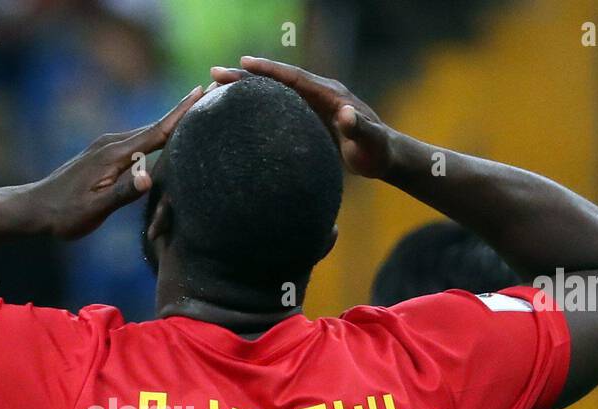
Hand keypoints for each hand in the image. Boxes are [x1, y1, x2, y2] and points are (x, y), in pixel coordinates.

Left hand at [31, 86, 203, 239]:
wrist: (35, 208)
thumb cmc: (65, 214)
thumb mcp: (95, 208)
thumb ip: (123, 192)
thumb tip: (150, 176)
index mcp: (114, 155)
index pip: (156, 132)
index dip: (181, 114)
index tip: (203, 92)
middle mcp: (112, 144)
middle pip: (156, 126)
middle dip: (184, 111)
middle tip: (212, 93)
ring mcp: (108, 147)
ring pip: (148, 133)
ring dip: (172, 123)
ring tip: (199, 111)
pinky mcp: (105, 155)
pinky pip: (138, 142)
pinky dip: (157, 136)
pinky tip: (167, 137)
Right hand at [210, 57, 395, 178]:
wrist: (382, 155)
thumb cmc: (376, 151)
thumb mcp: (370, 141)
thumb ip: (360, 128)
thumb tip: (345, 114)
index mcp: (330, 94)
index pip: (294, 78)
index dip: (269, 70)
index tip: (244, 64)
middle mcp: (318, 93)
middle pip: (278, 79)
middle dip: (247, 75)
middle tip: (215, 73)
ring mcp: (312, 103)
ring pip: (275, 90)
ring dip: (247, 87)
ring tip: (216, 87)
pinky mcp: (307, 115)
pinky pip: (278, 104)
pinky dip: (257, 102)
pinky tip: (236, 107)